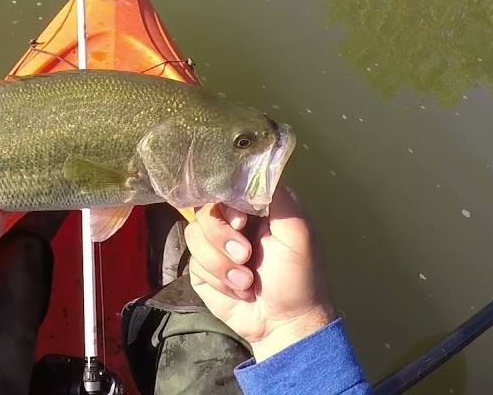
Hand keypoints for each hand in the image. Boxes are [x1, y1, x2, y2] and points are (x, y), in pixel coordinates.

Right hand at [185, 186, 335, 361]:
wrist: (283, 324)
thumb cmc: (299, 277)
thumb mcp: (298, 230)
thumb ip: (276, 195)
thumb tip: (250, 166)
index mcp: (257, 207)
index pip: (226, 185)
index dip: (226, 202)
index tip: (241, 222)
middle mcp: (235, 222)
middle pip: (205, 209)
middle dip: (222, 237)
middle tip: (246, 256)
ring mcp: (216, 245)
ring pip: (194, 235)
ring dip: (221, 263)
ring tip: (246, 282)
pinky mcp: (203, 269)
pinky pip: (194, 262)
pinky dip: (217, 278)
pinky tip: (238, 290)